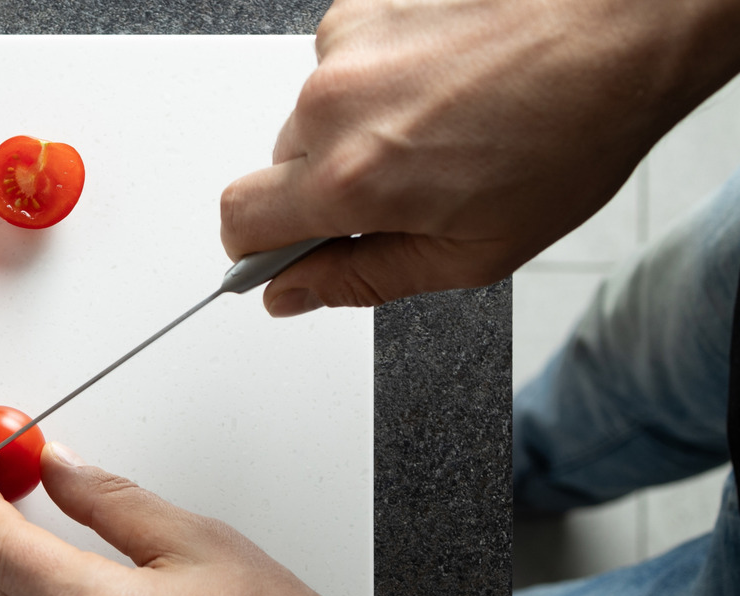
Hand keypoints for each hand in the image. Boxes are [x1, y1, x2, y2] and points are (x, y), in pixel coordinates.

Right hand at [220, 0, 739, 316]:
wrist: (629, 22)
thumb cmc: (575, 128)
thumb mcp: (475, 252)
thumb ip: (362, 278)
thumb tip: (292, 293)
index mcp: (352, 179)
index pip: (240, 222)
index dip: (257, 247)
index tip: (284, 251)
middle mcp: (334, 103)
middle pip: (281, 165)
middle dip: (329, 184)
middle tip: (409, 184)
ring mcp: (348, 43)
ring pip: (318, 109)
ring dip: (362, 124)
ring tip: (445, 120)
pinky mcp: (365, 1)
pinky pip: (348, 56)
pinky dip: (386, 72)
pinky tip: (447, 77)